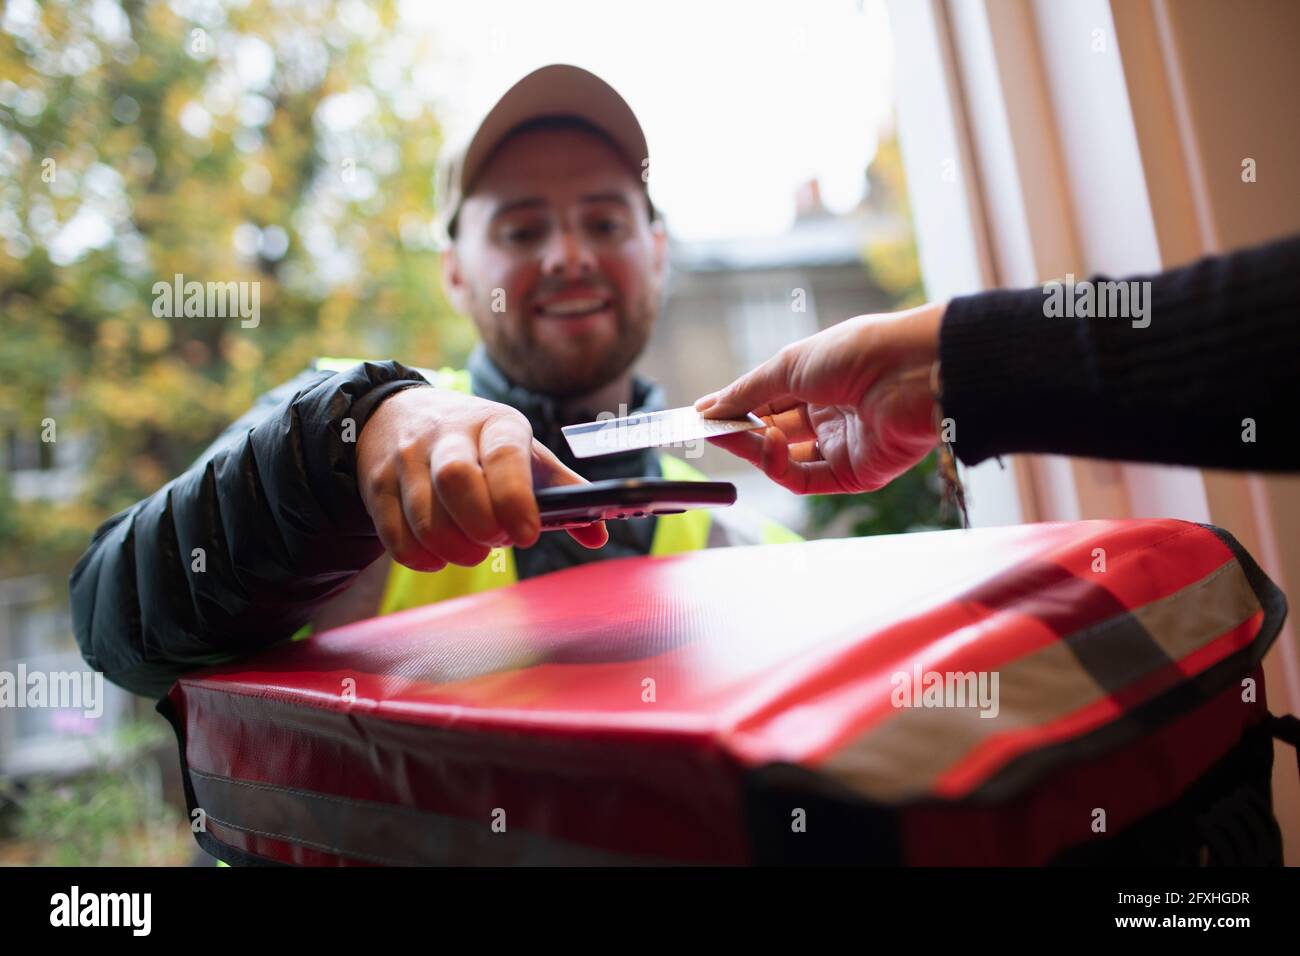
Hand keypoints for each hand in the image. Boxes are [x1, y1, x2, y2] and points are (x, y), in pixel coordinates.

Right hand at [357, 386, 606, 570]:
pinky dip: (418, 556)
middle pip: (456, 479)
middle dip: (480, 524)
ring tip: (471, 550)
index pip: (505, 454)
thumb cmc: (479, 444)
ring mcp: (407, 458)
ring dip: (452, 547)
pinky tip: (438, 555)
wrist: (398, 414)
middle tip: (496, 542)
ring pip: (424, 513)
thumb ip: (563, 492)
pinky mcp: (377, 483)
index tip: (528, 534)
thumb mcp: (523, 452)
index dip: (515, 498)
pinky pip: (394, 533)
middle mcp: (448, 434)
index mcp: (496, 423)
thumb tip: (599, 535)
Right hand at [695, 302, 944, 493]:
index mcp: (819, 382)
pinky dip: (780, 467)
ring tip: (740, 435)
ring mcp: (843, 446)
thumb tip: (707, 407)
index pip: (767, 404)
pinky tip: (770, 445)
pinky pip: (807, 479)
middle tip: (710, 431)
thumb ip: (746, 392)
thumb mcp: (789, 364)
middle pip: (772, 433)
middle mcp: (831, 416)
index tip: (701, 417)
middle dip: (739, 432)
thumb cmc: (856, 352)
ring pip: (785, 460)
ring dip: (757, 450)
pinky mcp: (855, 474)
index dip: (735, 410)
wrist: (911, 371)